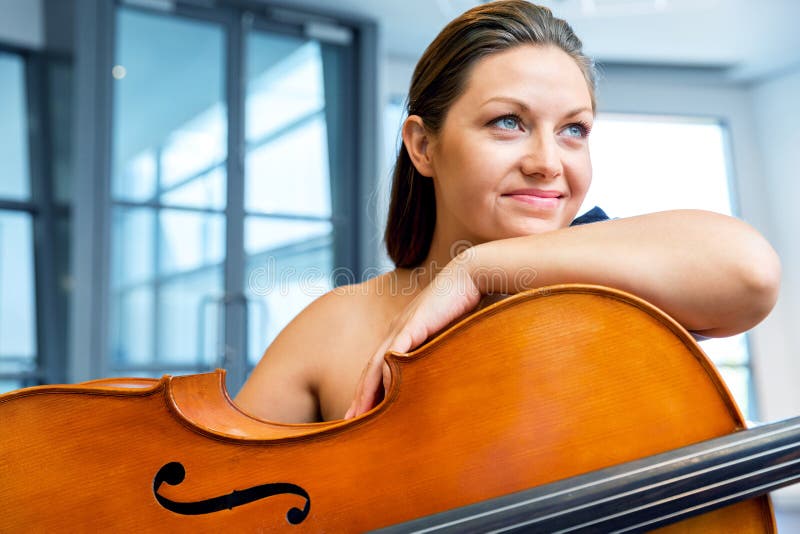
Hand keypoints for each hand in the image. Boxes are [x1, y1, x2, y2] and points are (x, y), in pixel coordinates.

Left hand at [344, 255, 481, 418]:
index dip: (370, 389)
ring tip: (357, 414)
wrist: (469, 276)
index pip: (380, 366)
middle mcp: (396, 331)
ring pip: (377, 365)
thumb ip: (439, 351)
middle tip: (349, 421)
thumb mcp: (447, 334)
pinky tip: (382, 392)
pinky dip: (386, 373)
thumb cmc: (464, 303)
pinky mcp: (413, 325)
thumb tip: (442, 374)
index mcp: (403, 333)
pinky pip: (394, 353)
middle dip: (360, 396)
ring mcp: (402, 328)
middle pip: (371, 369)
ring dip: (366, 391)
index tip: (362, 412)